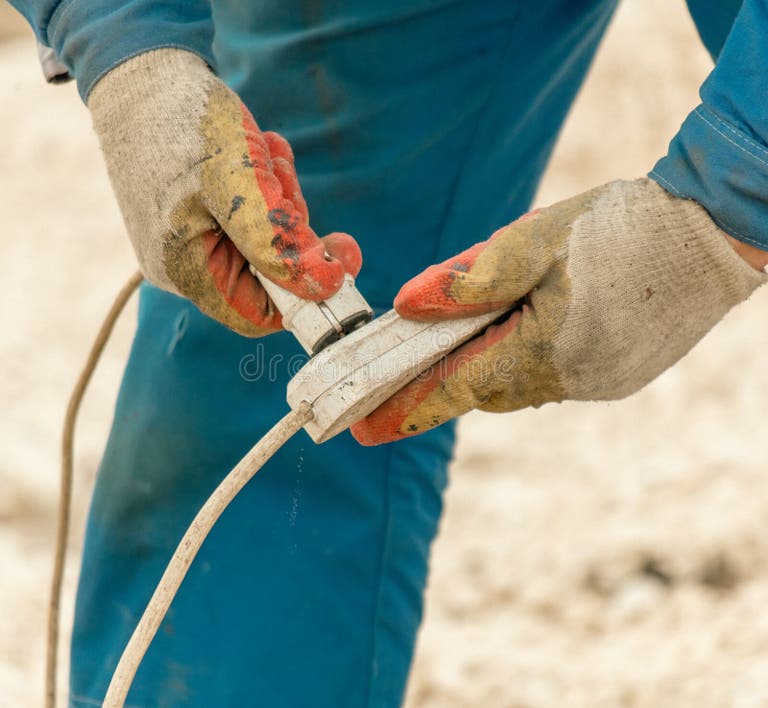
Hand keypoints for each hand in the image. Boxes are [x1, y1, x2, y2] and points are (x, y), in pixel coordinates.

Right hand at [88, 49, 360, 335]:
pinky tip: (257, 151)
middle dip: (288, 228)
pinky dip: (267, 186)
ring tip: (262, 155)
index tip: (340, 254)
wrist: (143, 72)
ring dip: (279, 199)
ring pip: (267, 241)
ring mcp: (193, 237)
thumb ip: (278, 242)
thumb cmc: (182, 123)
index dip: (305, 293)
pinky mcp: (203, 213)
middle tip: (281, 181)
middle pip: (269, 274)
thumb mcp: (239, 184)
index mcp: (185, 270)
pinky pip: (255, 216)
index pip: (260, 315)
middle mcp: (186, 263)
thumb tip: (326, 287)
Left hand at [351, 178, 765, 444]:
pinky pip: (550, 379)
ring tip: (465, 342)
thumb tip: (408, 306)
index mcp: (538, 348)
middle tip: (401, 375)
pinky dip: (524, 362)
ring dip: (485, 367)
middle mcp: (565, 379)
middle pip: (482, 389)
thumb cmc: (614, 229)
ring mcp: (594, 383)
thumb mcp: (530, 242)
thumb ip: (467, 280)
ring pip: (516, 386)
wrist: (707, 235)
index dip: (404, 408)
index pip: (453, 388)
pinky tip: (525, 333)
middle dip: (441, 384)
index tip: (363, 430)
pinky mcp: (614, 376)